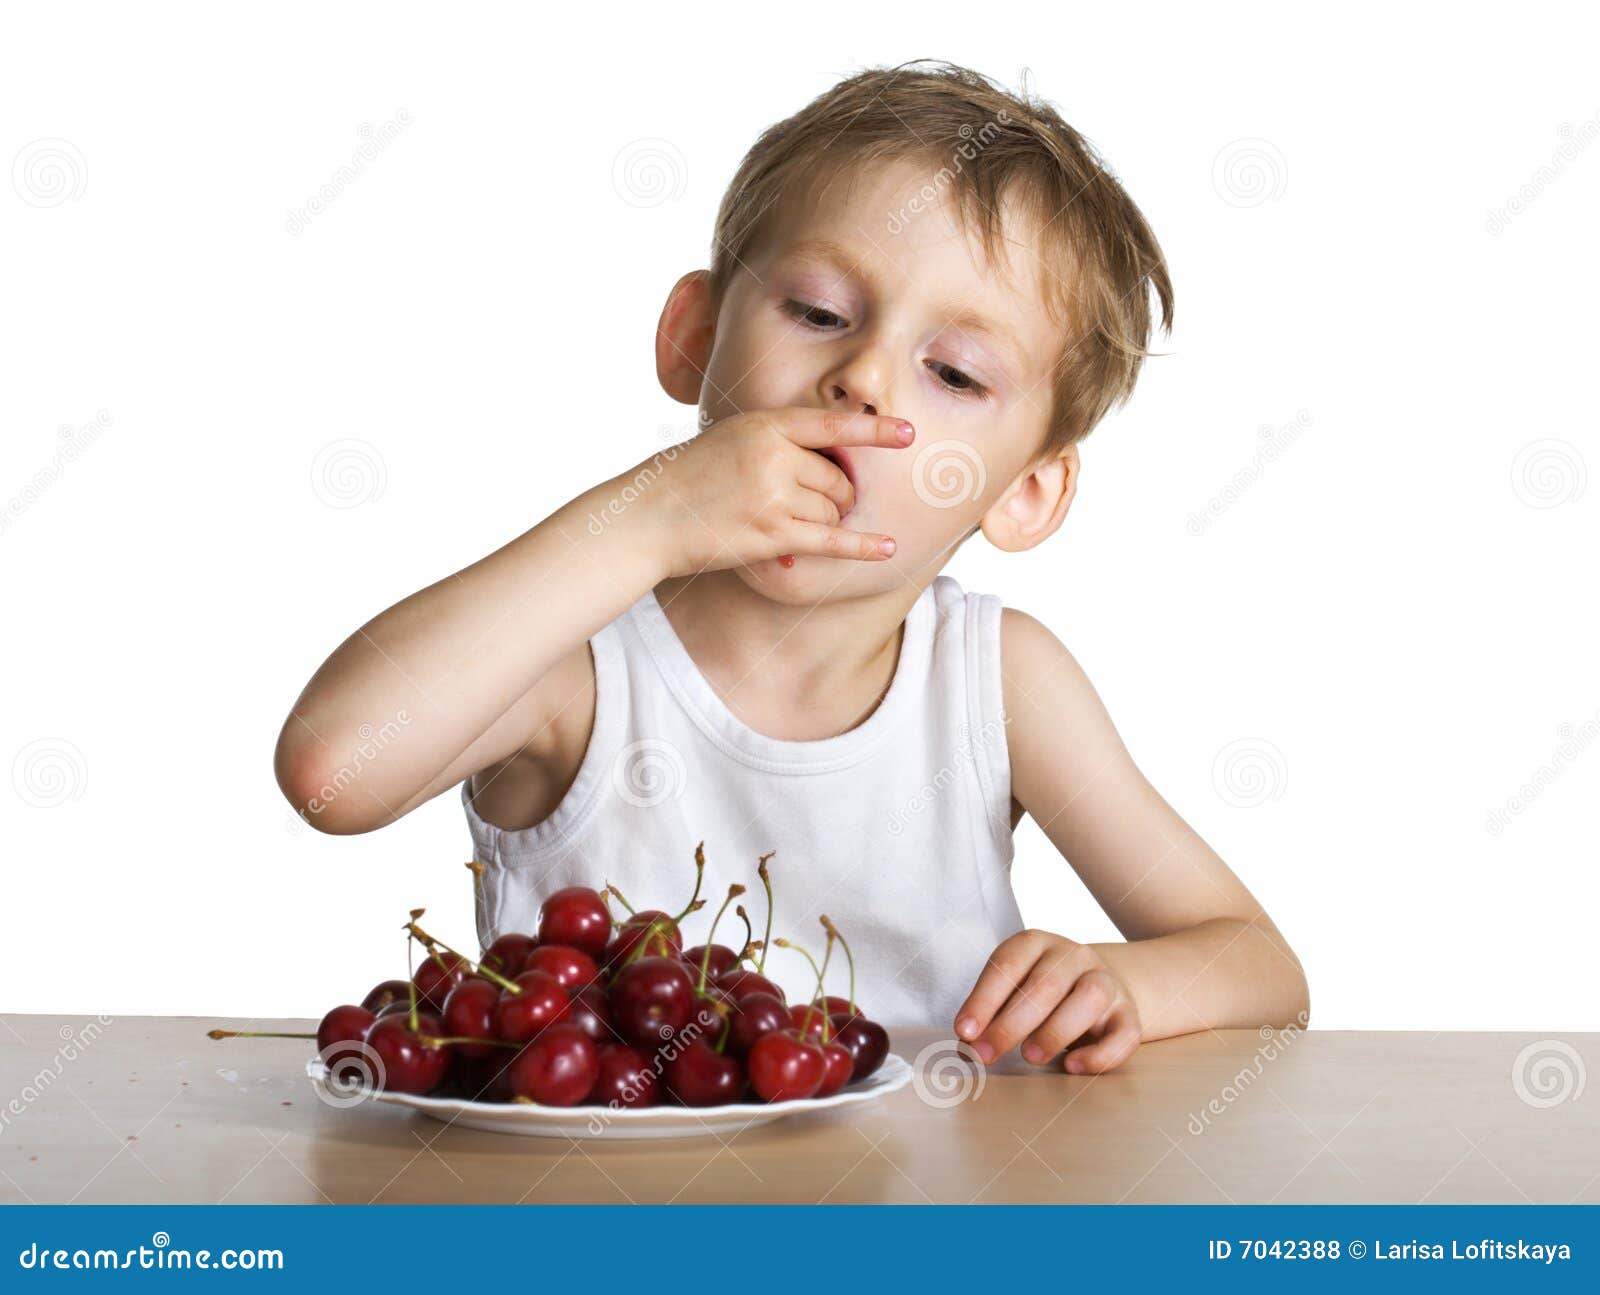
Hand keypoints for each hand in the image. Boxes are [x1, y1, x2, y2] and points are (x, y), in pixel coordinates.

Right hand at [640, 408, 914, 577]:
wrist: (651, 515)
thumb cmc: (691, 475)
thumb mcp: (734, 437)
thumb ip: (780, 440)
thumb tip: (831, 463)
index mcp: (766, 425)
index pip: (833, 424)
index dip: (875, 429)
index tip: (908, 434)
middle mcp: (775, 457)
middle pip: (838, 478)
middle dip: (835, 494)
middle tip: (804, 502)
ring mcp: (774, 497)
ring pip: (833, 509)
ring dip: (825, 519)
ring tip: (788, 520)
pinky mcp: (772, 535)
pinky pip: (831, 540)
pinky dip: (862, 547)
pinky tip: (886, 548)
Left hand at [954, 929, 1142, 1073]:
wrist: (1101, 988)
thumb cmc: (1043, 993)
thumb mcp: (1014, 989)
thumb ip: (990, 1012)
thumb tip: (967, 1044)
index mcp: (1036, 944)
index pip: (1007, 965)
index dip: (983, 1000)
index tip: (964, 1032)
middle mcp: (1073, 956)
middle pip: (1045, 984)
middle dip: (1011, 1023)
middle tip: (987, 1054)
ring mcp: (1106, 982)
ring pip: (1089, 998)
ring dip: (1056, 1030)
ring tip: (1030, 1057)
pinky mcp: (1128, 1015)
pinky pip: (1124, 1034)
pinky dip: (1100, 1054)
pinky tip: (1071, 1066)